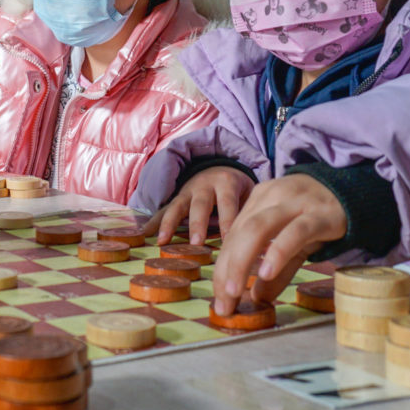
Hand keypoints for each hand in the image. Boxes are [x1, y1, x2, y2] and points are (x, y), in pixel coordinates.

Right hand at [139, 166, 255, 244]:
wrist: (220, 166)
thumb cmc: (239, 189)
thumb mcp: (251, 193)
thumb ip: (252, 213)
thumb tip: (267, 243)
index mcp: (227, 182)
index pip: (228, 203)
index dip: (228, 222)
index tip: (229, 242)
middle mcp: (204, 184)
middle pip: (200, 205)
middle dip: (198, 224)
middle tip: (197, 243)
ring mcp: (187, 191)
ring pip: (177, 206)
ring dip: (169, 224)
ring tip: (162, 241)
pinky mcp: (176, 198)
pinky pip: (163, 210)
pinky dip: (153, 221)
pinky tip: (143, 234)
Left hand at [210, 174, 346, 317]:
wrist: (353, 191)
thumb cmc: (316, 216)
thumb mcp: (292, 243)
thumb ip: (277, 270)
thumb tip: (257, 299)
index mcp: (258, 200)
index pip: (233, 237)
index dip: (222, 268)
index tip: (219, 298)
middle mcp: (271, 197)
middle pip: (240, 234)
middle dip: (226, 270)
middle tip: (223, 302)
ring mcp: (294, 203)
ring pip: (258, 229)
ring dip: (241, 262)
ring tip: (233, 292)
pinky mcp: (319, 214)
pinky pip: (295, 232)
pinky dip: (277, 252)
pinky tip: (266, 272)